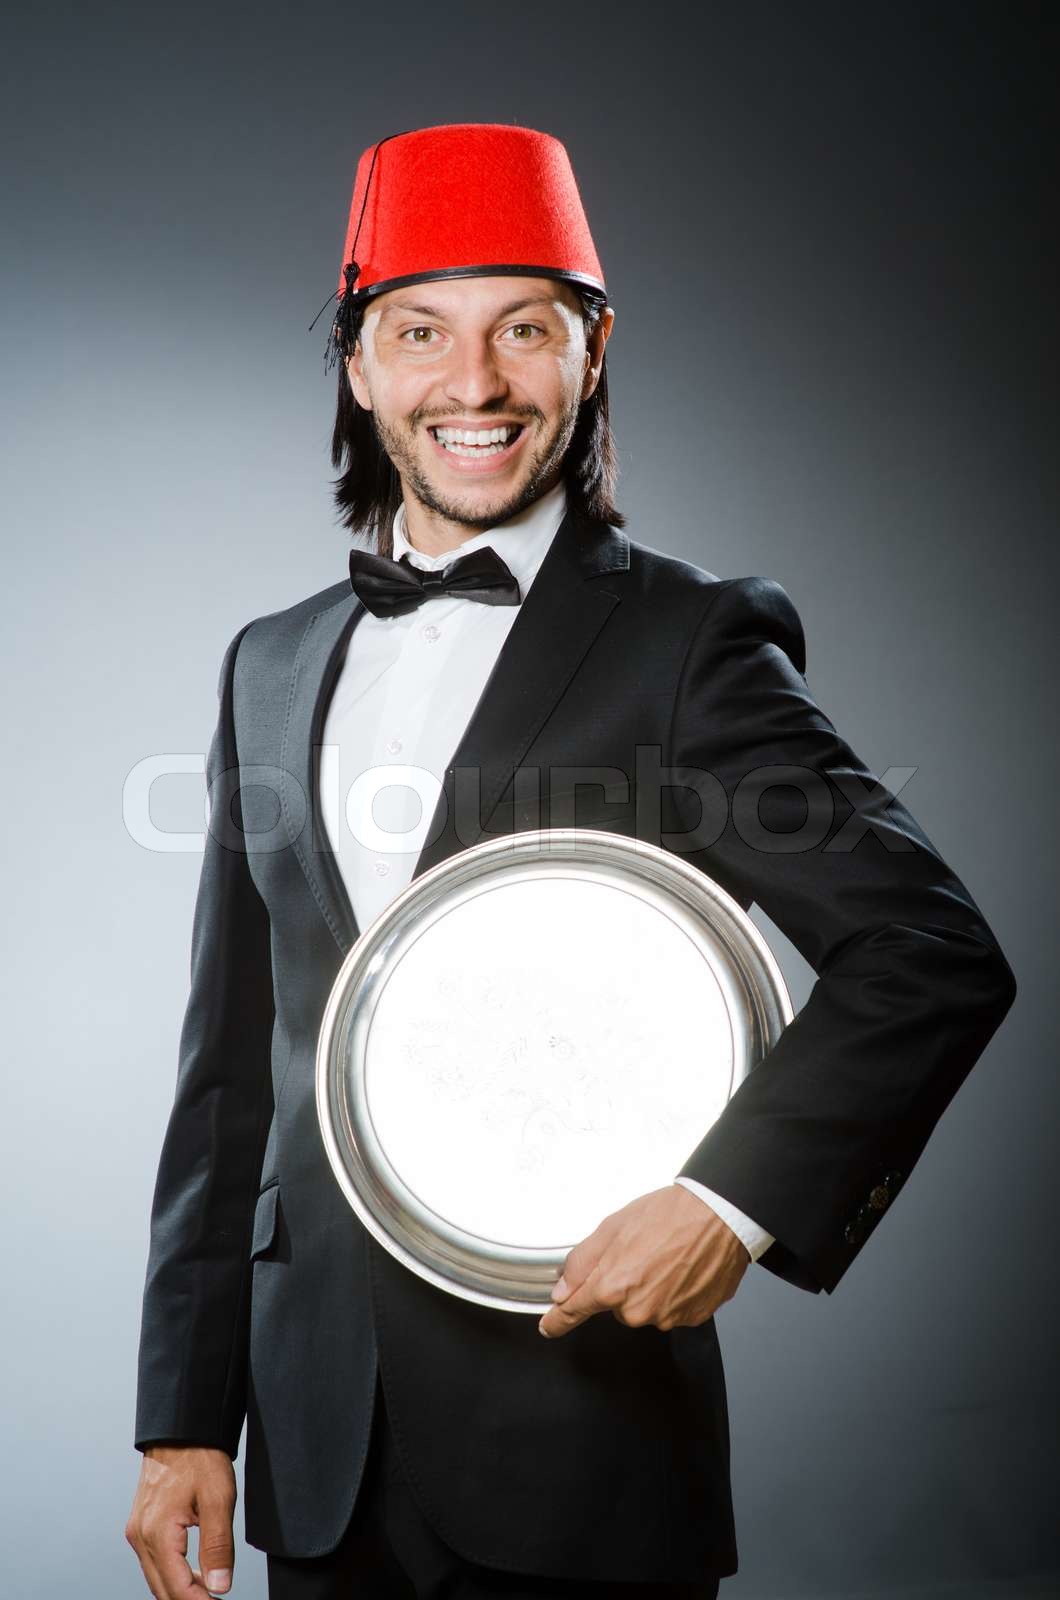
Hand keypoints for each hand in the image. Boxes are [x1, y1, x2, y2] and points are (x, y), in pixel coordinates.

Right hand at [125, 1445, 235, 1597]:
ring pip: (156, 1578)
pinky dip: (171, 1574)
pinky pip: (153, 1562)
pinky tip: (192, 1576)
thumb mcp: (218, 1499)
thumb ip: (218, 1547)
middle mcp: (140, 1536)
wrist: (181, 1429)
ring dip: (179, 1591)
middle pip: (162, 1589)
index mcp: (157, 1532)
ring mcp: (137, 1530)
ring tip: (207, 1594)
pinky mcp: (140, 1525)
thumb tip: (218, 1587)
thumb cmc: (199, 1456)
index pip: (177, 1588)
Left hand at [537, 1184, 750, 1338]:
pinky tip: (684, 1269)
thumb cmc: (669, 1215)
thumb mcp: (612, 1227)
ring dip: (650, 1289)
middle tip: (641, 1253)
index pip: (575, 1312)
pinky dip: (675, 1293)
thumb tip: (563, 1290)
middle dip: (622, 1284)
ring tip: (668, 1257)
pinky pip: (672, 1310)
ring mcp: (667, 1317)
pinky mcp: (692, 1318)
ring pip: (645, 1308)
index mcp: (613, 1286)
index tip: (548, 1327)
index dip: (558, 1320)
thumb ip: (582, 1262)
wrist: (719, 1215)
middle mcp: (638, 1310)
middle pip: (616, 1306)